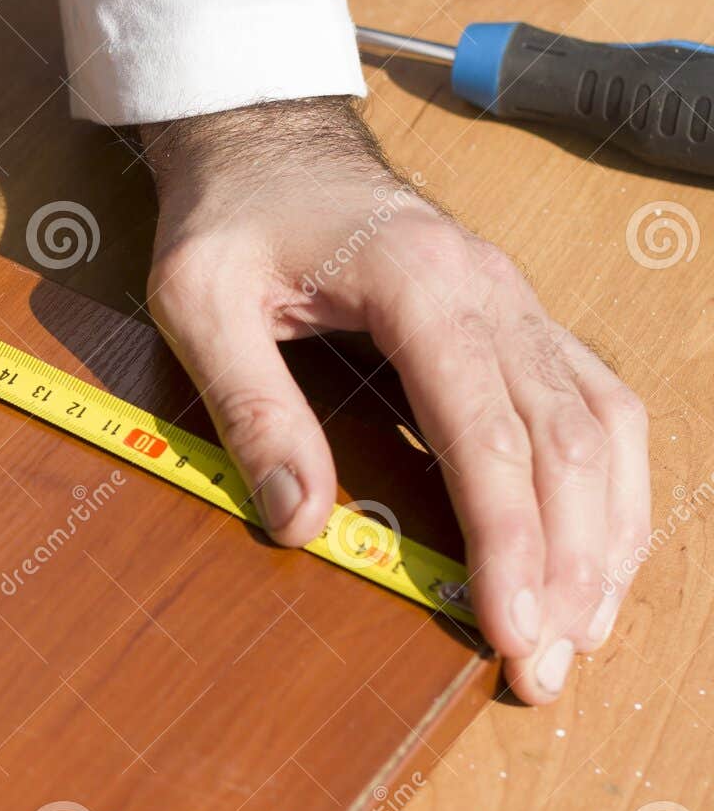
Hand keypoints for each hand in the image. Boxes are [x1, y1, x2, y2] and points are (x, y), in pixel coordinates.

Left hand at [141, 98, 649, 704]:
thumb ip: (249, 405)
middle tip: (542, 670)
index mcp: (421, 283)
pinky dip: (609, 487)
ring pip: (604, 428)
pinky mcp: (517, 322)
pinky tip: (595, 553)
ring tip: (580, 633)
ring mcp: (518, 304)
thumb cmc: (231, 215)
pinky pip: (595, 405)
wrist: (266, 139)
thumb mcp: (201, 299)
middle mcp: (495, 293)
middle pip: (567, 444)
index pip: (487, 433)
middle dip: (565, 567)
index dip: (507, 543)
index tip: (508, 632)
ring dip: (606, 537)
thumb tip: (299, 522)